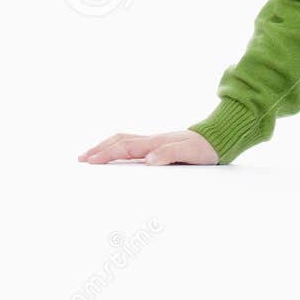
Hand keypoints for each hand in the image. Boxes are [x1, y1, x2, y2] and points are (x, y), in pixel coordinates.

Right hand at [78, 129, 218, 165]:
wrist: (218, 139)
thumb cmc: (205, 148)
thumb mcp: (190, 153)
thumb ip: (170, 154)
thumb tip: (148, 160)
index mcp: (156, 142)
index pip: (125, 147)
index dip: (106, 153)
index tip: (89, 160)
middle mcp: (152, 140)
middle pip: (120, 141)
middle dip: (99, 149)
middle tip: (81, 158)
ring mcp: (155, 141)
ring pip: (125, 140)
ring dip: (107, 146)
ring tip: (91, 155)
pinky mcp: (159, 146)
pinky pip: (133, 145)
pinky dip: (118, 148)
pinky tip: (116, 155)